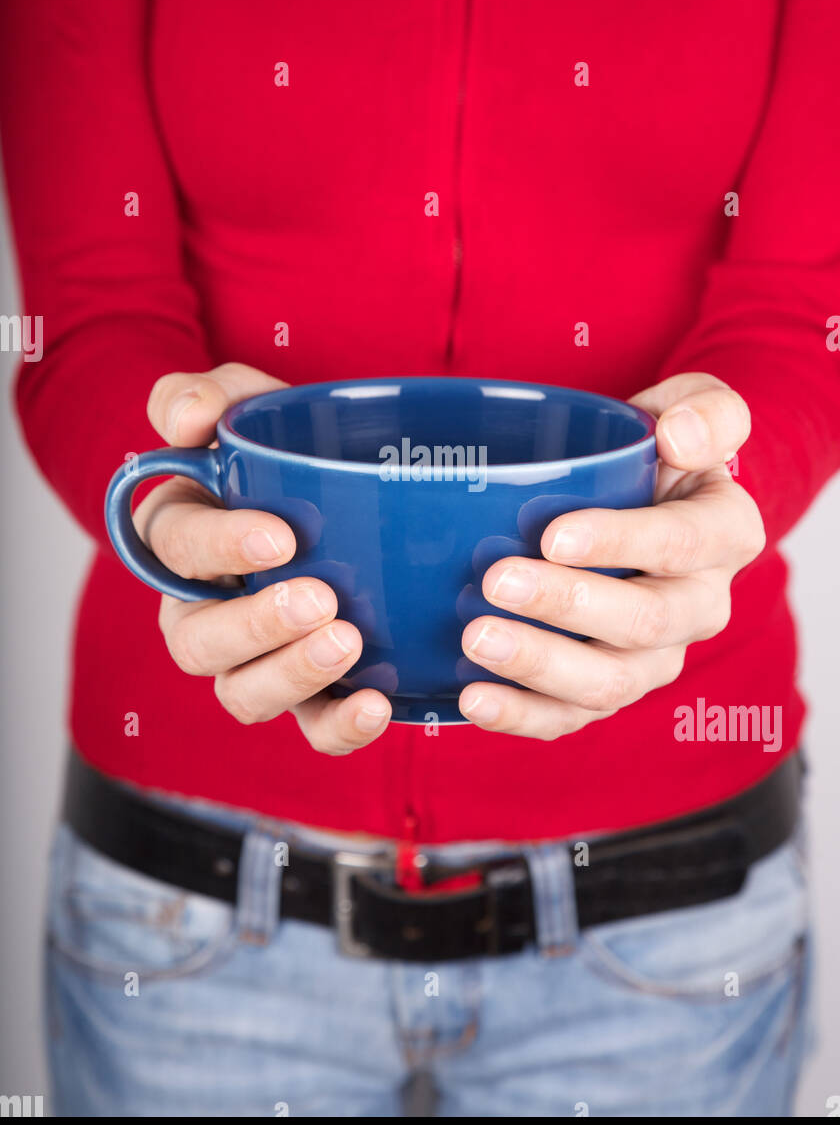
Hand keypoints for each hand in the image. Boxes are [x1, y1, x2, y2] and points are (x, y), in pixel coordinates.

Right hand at [134, 362, 391, 754]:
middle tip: (319, 599)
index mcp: (178, 536)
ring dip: (292, 676)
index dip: (222, 547)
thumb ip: (205, 396)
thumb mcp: (242, 401)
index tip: (282, 537)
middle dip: (256, 626)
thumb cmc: (278, 445)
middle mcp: (199, 608)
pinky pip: (308, 728)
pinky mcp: (307, 691)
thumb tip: (188, 419)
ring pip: (243, 693)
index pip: (177, 547)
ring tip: (348, 643)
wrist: (339, 483)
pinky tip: (377, 705)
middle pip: (197, 641)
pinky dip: (338, 728)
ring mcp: (251, 659)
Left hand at [458, 373, 765, 739]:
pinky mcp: (608, 689)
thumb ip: (706, 409)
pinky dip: (522, 715)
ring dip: (540, 665)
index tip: (552, 535)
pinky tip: (474, 700)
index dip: (619, 543)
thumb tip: (680, 438)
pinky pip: (571, 717)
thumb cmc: (660, 449)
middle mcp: (700, 606)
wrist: (644, 497)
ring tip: (476, 640)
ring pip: (610, 682)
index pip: (680, 543)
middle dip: (567, 606)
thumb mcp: (695, 406)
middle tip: (497, 581)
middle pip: (644, 622)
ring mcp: (656, 658)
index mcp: (726, 535)